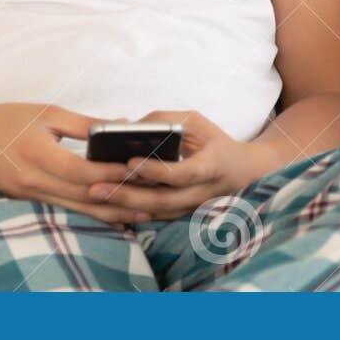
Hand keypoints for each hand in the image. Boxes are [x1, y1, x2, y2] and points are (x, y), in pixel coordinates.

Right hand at [0, 103, 147, 224]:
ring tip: (145, 213)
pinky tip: (117, 217)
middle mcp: (35, 181)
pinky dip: (94, 214)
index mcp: (38, 153)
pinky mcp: (32, 202)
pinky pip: (69, 211)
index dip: (112, 173)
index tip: (141, 170)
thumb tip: (120, 128)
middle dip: (122, 198)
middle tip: (155, 197)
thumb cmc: (5, 121)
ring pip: (80, 210)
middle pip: (85, 197)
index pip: (82, 171)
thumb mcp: (44, 113)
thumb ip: (83, 124)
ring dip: (113, 213)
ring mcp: (33, 196)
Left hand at [86, 110, 278, 220]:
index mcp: (210, 167)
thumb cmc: (216, 141)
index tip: (129, 163)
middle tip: (95, 187)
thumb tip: (131, 127)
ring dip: (124, 207)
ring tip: (95, 196)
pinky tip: (107, 207)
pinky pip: (155, 218)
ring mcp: (192, 209)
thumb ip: (167, 120)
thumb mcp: (197, 122)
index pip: (182, 174)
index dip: (156, 171)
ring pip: (155, 214)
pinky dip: (131, 213)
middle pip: (162, 201)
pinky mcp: (183, 216)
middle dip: (127, 195)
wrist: (244, 173)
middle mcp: (201, 194)